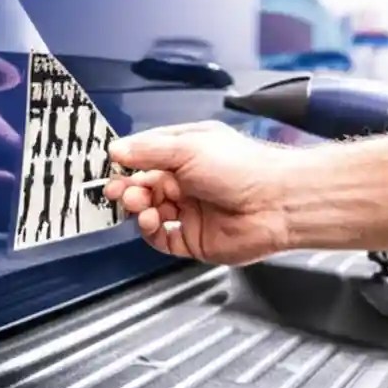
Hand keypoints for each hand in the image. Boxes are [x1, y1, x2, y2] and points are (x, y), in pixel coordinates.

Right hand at [103, 121, 294, 264]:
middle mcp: (188, 183)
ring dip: (138, 208)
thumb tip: (117, 150)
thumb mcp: (188, 147)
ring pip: (150, 213)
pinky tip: (150, 221)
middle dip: (127, 188)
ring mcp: (191, 212)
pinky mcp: (194, 239)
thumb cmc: (243, 167)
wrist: (276, 203)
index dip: (127, 163)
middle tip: (117, 190)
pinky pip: (163, 239)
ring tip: (139, 205)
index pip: (147, 158)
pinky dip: (150, 231)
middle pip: (144, 187)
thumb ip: (148, 150)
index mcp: (187, 154)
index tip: (111, 167)